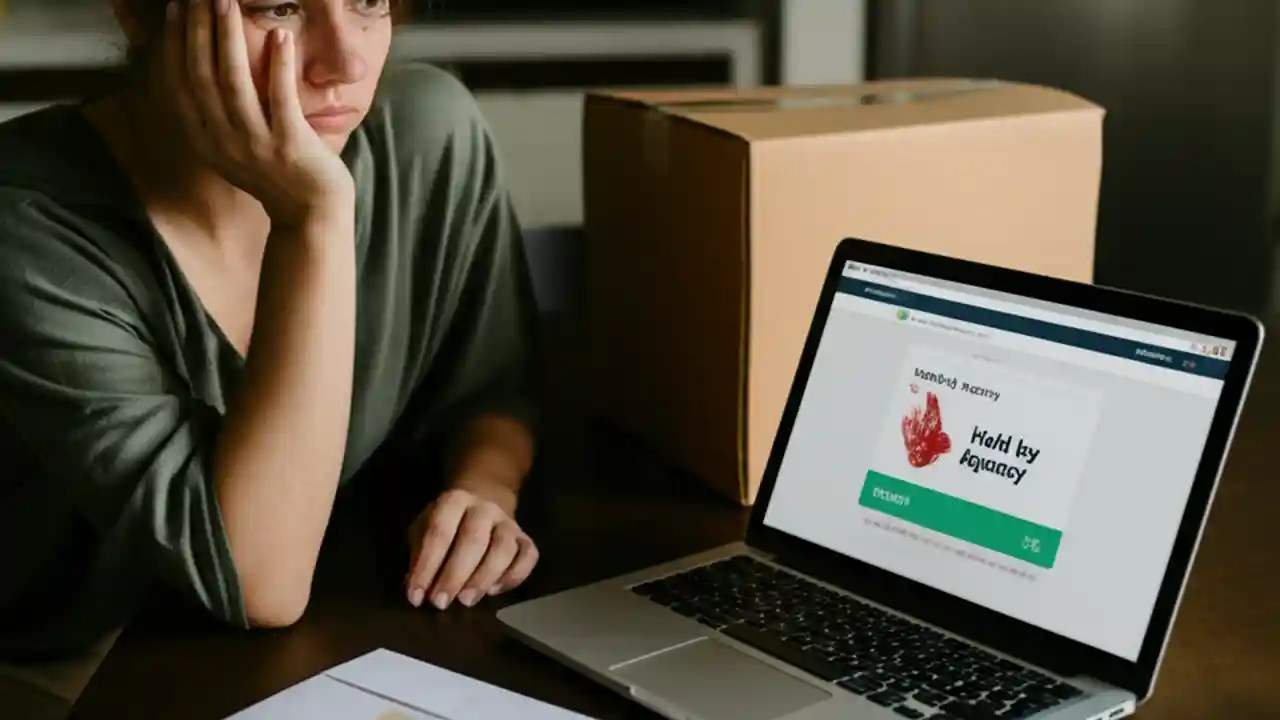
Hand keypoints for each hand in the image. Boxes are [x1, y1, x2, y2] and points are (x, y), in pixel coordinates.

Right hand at [163, 0, 354, 226]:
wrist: (310, 214)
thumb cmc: (275, 173)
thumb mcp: (232, 147)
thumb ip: (215, 113)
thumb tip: (200, 63)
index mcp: (204, 140)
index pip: (178, 83)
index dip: (174, 43)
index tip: (176, 8)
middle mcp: (222, 142)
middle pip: (200, 75)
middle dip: (198, 29)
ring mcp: (255, 145)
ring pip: (234, 82)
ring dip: (230, 38)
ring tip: (228, 3)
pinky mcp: (290, 146)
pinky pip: (281, 99)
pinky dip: (279, 66)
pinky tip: (281, 36)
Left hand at [404, 484, 538, 609]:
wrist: (484, 496)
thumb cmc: (447, 522)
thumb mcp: (424, 528)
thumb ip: (419, 556)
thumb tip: (417, 590)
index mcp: (454, 501)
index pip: (439, 532)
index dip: (426, 565)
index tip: (415, 596)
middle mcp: (484, 509)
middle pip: (474, 540)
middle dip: (455, 574)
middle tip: (441, 602)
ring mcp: (508, 523)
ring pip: (503, 549)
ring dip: (484, 578)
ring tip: (466, 601)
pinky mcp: (525, 538)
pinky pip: (528, 557)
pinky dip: (514, 576)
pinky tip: (495, 591)